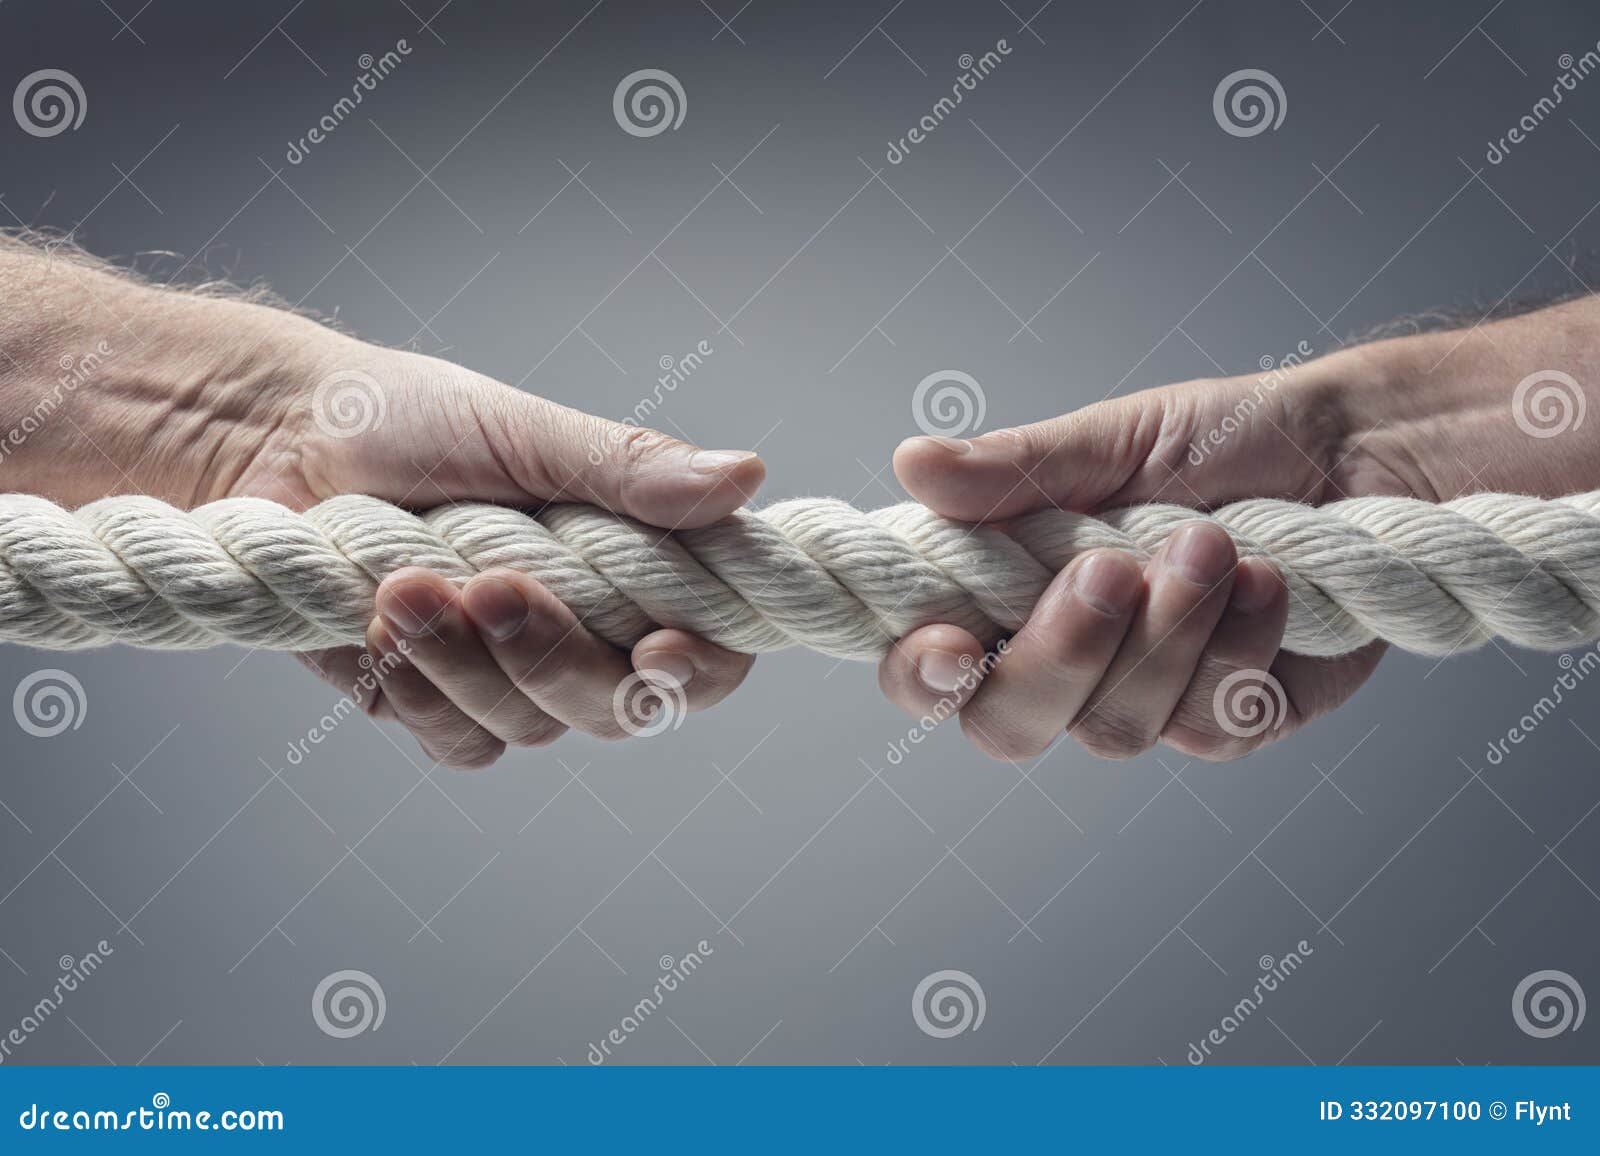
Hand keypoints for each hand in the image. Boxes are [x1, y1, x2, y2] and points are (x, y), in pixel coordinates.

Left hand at [242, 343, 765, 768]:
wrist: (277, 441)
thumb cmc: (412, 419)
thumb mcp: (530, 434)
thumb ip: (631, 470)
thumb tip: (748, 476)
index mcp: (636, 566)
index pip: (712, 650)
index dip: (702, 670)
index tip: (656, 650)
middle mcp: (589, 632)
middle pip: (620, 709)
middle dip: (554, 656)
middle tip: (489, 585)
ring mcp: (512, 676)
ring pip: (531, 728)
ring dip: (465, 665)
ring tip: (400, 584)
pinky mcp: (435, 702)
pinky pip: (456, 742)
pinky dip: (418, 692)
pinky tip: (375, 628)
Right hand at [877, 297, 1599, 761]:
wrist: (1360, 452)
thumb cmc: (1225, 437)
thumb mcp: (1111, 440)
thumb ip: (1013, 469)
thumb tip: (911, 462)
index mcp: (1010, 590)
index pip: (932, 668)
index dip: (922, 676)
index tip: (949, 647)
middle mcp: (1066, 658)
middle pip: (1011, 726)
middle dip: (1060, 656)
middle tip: (1111, 570)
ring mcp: (1148, 697)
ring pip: (1115, 730)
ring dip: (1166, 636)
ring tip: (1214, 545)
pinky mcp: (1233, 718)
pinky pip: (1210, 726)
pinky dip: (1237, 649)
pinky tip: (1267, 581)